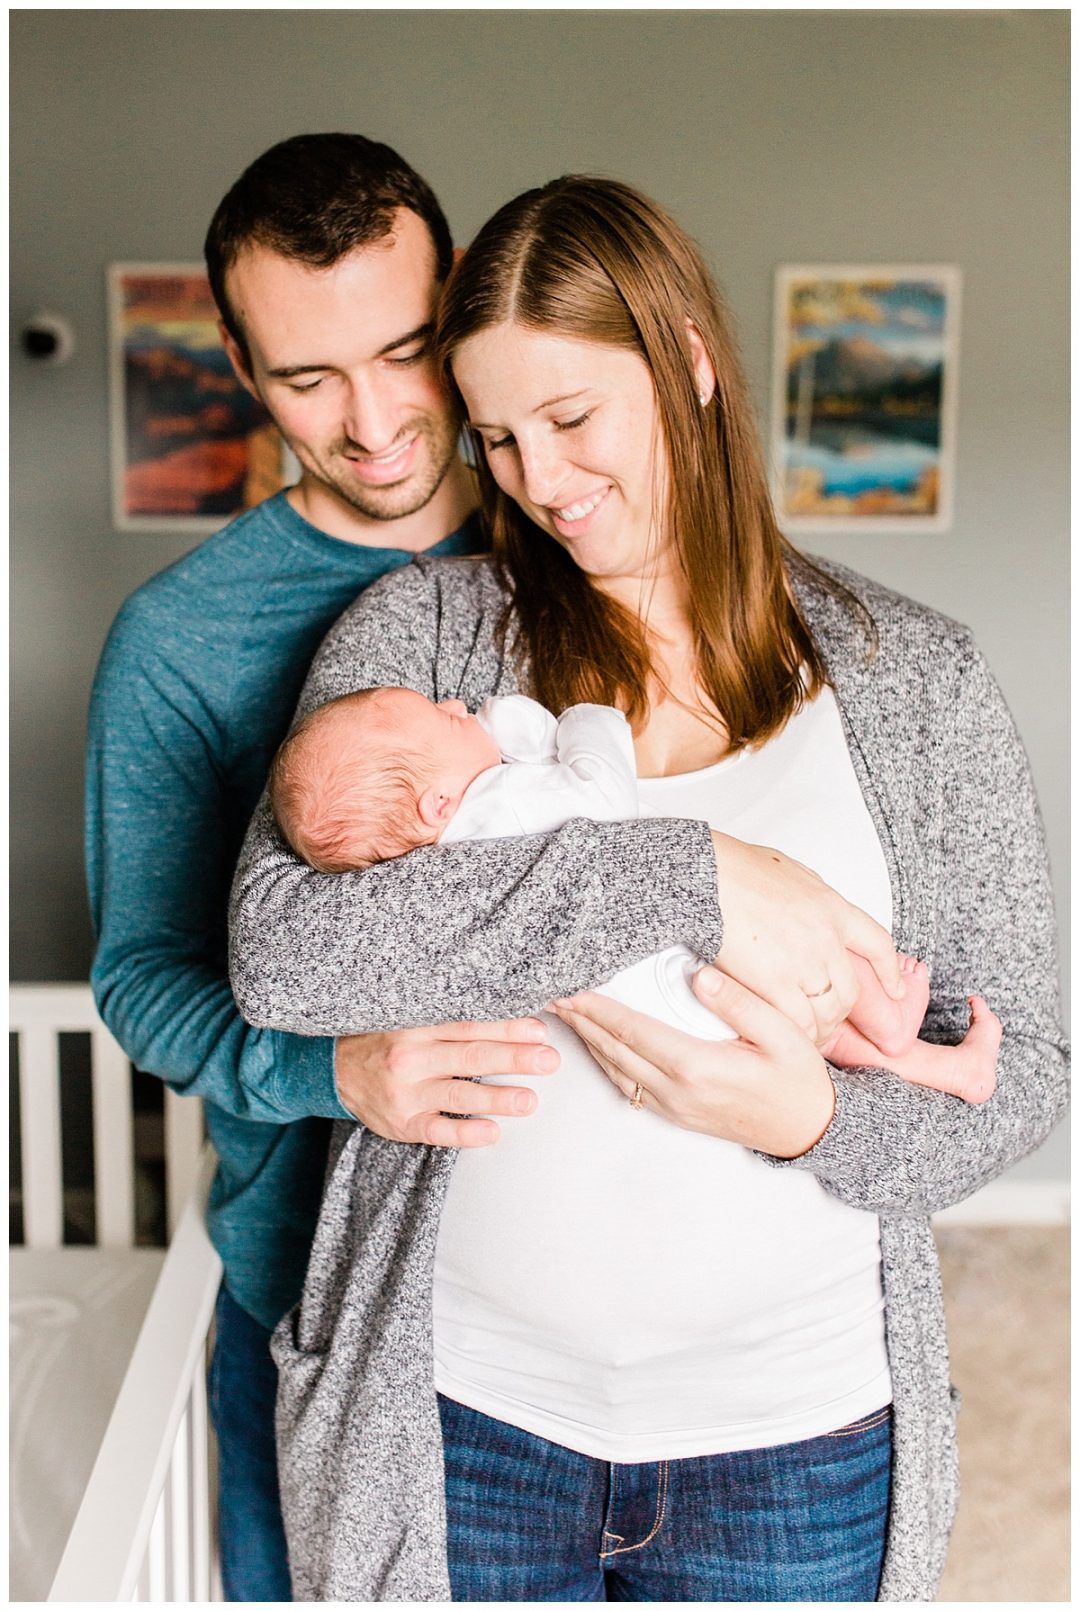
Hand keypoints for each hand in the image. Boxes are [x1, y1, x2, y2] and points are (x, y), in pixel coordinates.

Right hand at [334, 1019, 559, 1146]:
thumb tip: (507, 1015)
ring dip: (497, 1099)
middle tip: (549, 1060)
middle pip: (470, 1057)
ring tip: (529, 1101)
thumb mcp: (409, 1019)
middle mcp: (411, 1058)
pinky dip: (466, 1134)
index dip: (505, 1027)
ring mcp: (406, 1094)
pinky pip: (438, 1132)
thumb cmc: (386, 1041)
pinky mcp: (402, 1124)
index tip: (539, 1029)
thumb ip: (449, 1019)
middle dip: (514, 1059)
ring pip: (458, 1096)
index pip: (469, 1025)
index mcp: (416, 1026)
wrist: (333, 1071)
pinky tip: (493, 1133)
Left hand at [551, 966, 835, 1158]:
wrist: (809, 1130)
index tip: (572, 986)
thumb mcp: (784, 1034)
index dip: (597, 1008)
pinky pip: (629, 1085)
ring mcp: (673, 1106)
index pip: (632, 1031)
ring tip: (566, 1011)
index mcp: (696, 1067)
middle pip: (613, 1050)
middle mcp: (676, 1091)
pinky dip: (606, 1061)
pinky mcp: (675, 1114)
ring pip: (616, 1070)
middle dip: (580, 1020)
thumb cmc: (798, 1080)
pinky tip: (598, 1043)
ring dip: (588, 1040)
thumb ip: (741, 1003)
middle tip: (552, 991)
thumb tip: (701, 975)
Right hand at [710, 831, 901, 1045]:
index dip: (889, 972)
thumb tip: (809, 901)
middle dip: (840, 1011)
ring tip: (806, 1037)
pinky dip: (797, 1037)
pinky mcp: (775, 983)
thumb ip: (808, 892)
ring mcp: (803, 962)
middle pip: (850, 990)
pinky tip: (786, 1038)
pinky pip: (799, 1023)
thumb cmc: (734, 867)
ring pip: (827, 1012)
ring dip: (819, 1029)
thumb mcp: (788, 869)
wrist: (706, 876)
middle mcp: (825, 937)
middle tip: (828, 1022)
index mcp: (832, 907)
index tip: (896, 989)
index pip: (877, 944)